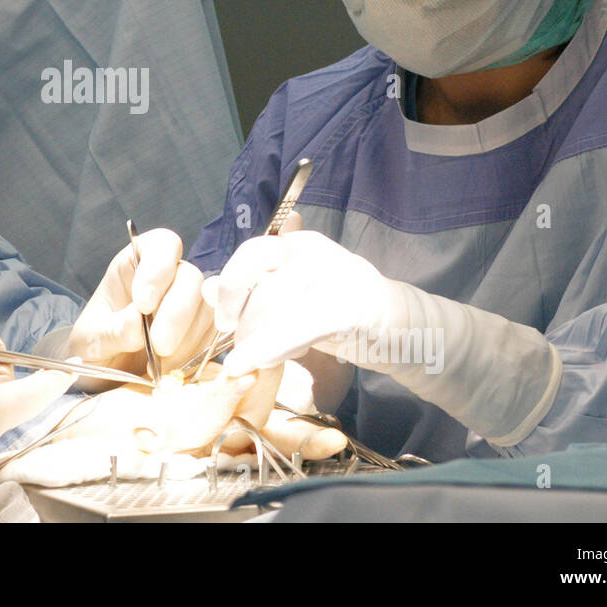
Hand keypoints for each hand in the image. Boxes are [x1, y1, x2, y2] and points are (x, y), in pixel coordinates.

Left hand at [69, 228, 212, 381]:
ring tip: (161, 367)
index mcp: (135, 264)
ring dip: (187, 339)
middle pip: (190, 277)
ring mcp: (190, 304)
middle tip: (159, 346)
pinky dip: (197, 354)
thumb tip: (139, 323)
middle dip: (176, 313)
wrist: (104, 378)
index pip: (161, 245)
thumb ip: (113, 330)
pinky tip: (175, 370)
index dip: (158, 269)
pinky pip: (213, 337)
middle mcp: (168, 278)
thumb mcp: (90, 340)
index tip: (143, 304)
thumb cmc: (93, 348)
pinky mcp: (202, 332)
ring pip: (206, 308)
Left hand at [203, 214, 396, 375]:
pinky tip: (249, 362)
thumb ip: (250, 291)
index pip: (249, 255)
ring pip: (274, 305)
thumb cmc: (338, 314)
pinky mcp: (350, 307)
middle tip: (246, 346)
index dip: (230, 288)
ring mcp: (335, 274)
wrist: (401, 330)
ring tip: (283, 353)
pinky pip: (299, 325)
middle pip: (257, 279)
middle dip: (245, 319)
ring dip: (265, 340)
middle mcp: (313, 250)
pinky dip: (270, 346)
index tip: (225, 319)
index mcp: (297, 244)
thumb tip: (205, 286)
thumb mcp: (287, 301)